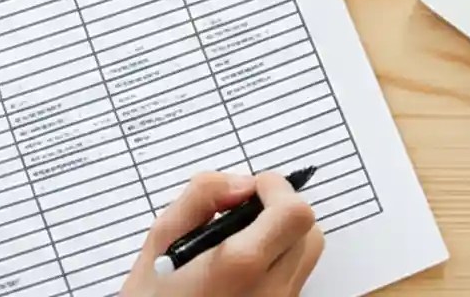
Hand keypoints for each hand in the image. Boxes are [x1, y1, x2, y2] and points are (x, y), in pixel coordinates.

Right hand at [121, 172, 324, 296]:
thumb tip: (242, 183)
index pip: (295, 213)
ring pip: (305, 257)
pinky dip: (278, 263)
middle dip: (282, 211)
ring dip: (284, 237)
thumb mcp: (160, 240)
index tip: (252, 189)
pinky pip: (294, 278)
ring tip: (242, 243)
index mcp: (240, 265)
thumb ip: (202, 196)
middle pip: (308, 232)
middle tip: (246, 214)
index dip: (277, 190)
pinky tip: (243, 270)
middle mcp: (271, 289)